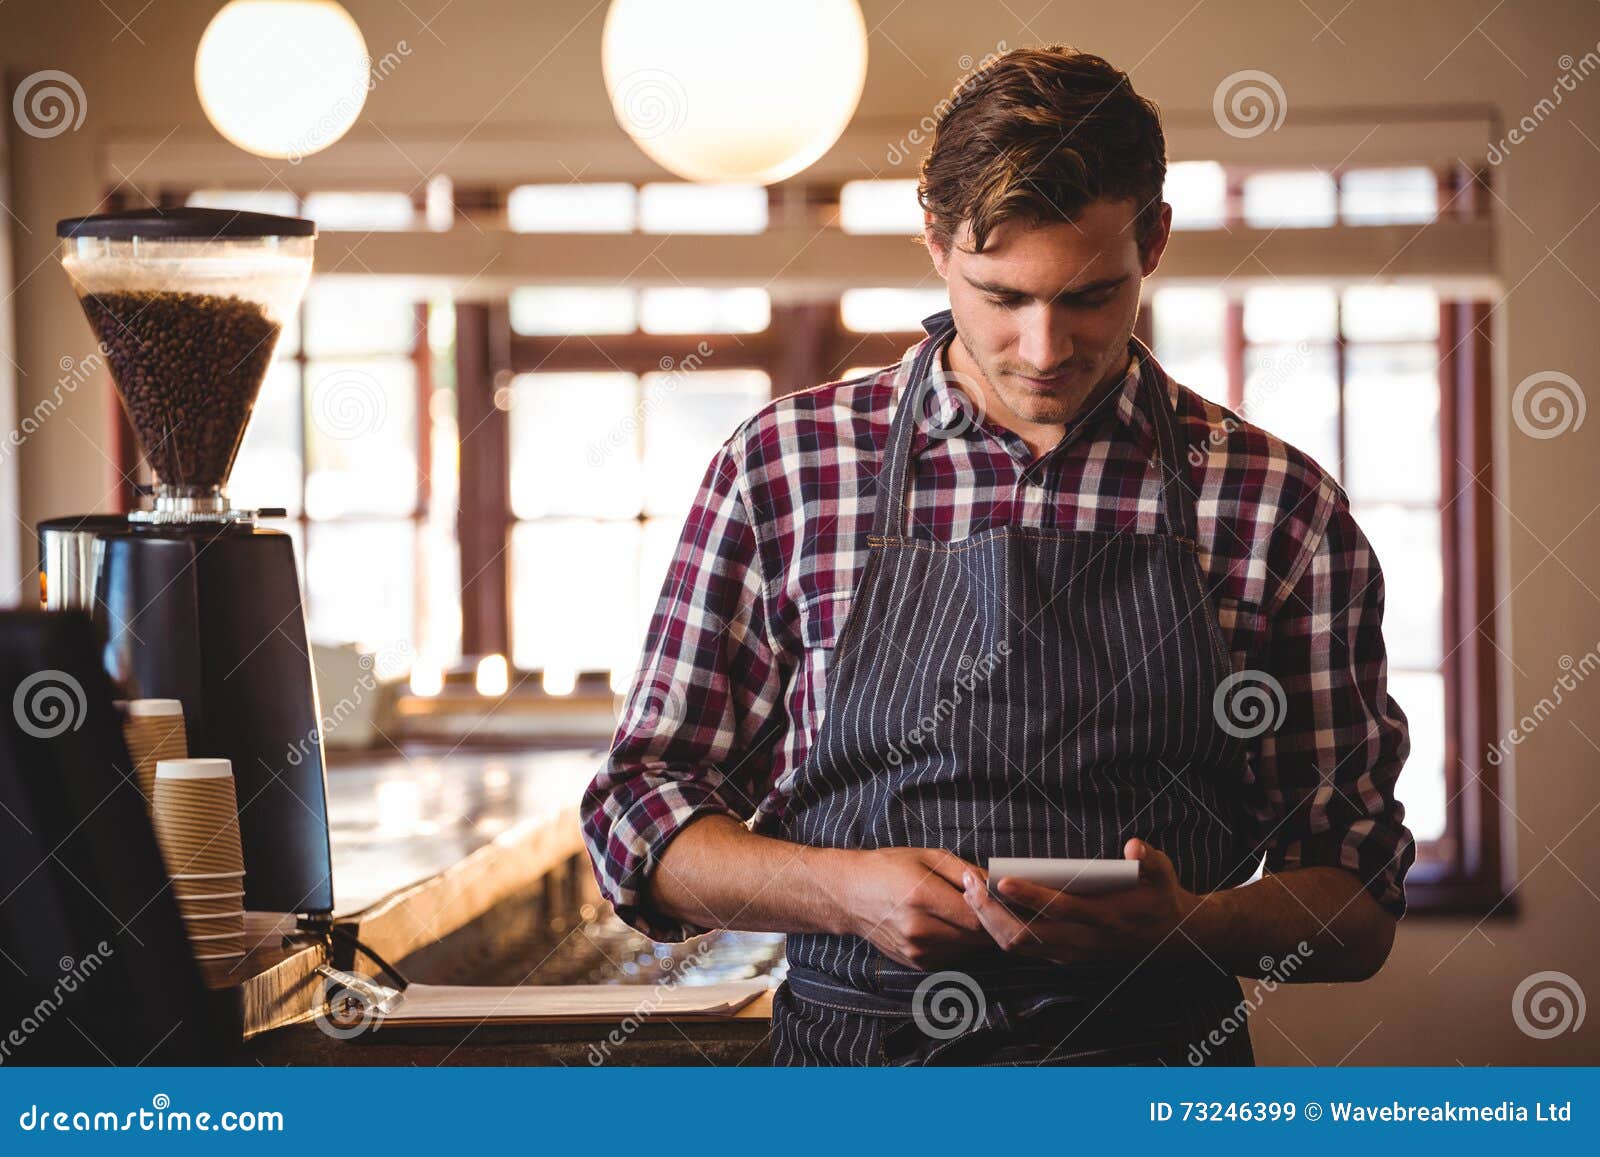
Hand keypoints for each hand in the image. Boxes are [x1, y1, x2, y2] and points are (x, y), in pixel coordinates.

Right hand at [837, 846, 991, 969]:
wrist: (850, 894)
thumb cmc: (889, 868)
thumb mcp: (928, 856)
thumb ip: (966, 871)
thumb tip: (997, 886)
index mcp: (922, 896)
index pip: (977, 917)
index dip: (996, 911)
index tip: (1003, 901)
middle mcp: (918, 929)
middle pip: (976, 937)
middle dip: (989, 923)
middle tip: (994, 907)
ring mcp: (915, 950)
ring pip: (966, 948)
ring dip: (974, 934)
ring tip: (966, 912)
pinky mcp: (915, 963)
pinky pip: (952, 956)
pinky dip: (958, 942)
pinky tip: (947, 924)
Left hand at [961, 839, 1199, 965]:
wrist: (1171, 939)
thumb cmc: (1161, 897)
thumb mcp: (1165, 874)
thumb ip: (1150, 860)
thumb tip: (1133, 848)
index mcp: (1107, 918)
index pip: (1060, 910)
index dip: (1029, 896)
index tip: (1001, 880)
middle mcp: (1085, 941)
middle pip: (1027, 936)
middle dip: (993, 913)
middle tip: (969, 886)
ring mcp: (1073, 953)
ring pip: (1020, 947)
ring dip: (991, 923)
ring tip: (971, 893)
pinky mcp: (1066, 956)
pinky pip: (1025, 949)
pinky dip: (1001, 931)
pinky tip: (985, 908)